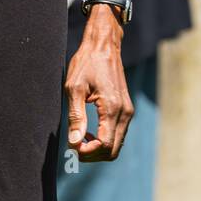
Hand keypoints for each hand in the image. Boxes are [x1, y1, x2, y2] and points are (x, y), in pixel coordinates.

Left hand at [64, 7, 133, 160]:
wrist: (103, 46)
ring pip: (117, 144)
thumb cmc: (86, 63)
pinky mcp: (126, 110)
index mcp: (112, 108)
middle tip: (74, 147)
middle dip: (93, 154)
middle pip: (113, 150)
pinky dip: (105, 139)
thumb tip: (74, 141)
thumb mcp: (74, 88)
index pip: (105, 145)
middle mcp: (125, 113)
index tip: (72, 147)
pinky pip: (118, 134)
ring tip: (80, 138)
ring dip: (99, 147)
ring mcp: (128, 112)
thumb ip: (76, 116)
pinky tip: (90, 131)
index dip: (88, 152)